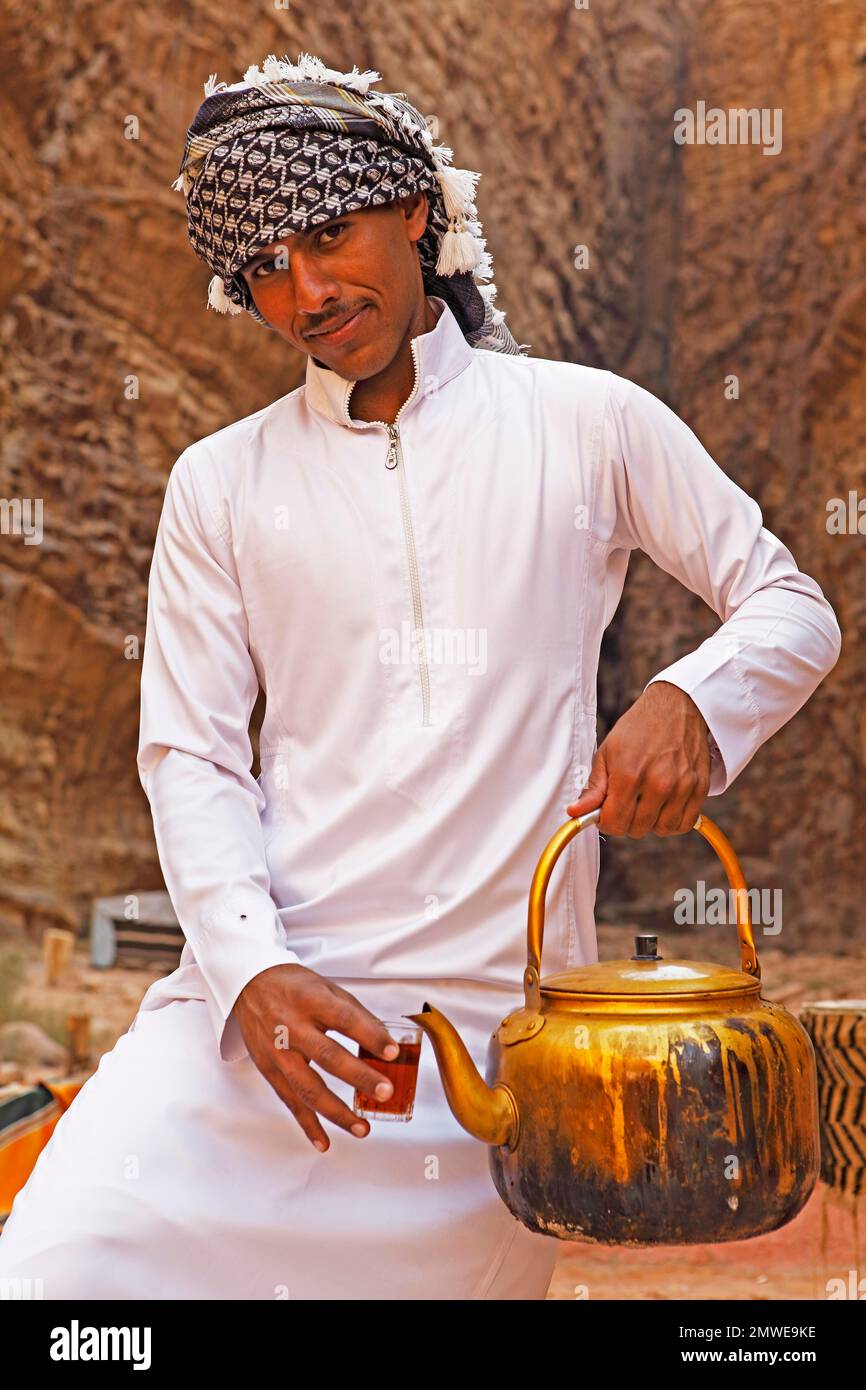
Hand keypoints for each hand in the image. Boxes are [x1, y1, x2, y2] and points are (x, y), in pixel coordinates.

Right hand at [233, 963, 399, 1151]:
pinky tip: (324, 1141)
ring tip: (362, 1127)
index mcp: (311, 1001)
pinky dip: (308, 1125)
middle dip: (359, 1077)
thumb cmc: (292, 986)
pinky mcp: (269, 1071)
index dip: (370, 1036)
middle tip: (385, 1091)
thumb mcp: (326, 987)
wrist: (249, 986)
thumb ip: (355, 1014)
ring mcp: (278, 1053)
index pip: (345, 1020)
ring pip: (308, 1088)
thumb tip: (384, 1042)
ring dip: (337, 1112)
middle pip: (328, 1056)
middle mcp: (292, 1028)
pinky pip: (290, 1102)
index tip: (392, 1052)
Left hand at [566, 681, 711, 836]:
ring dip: (650, 822)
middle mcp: (658, 784)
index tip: (606, 813)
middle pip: (637, 829)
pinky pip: (684, 824)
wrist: (676, 706)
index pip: (614, 823)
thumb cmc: (639, 728)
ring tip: (646, 802)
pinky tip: (664, 806)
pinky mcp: (700, 788)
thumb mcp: (607, 752)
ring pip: (661, 830)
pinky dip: (672, 821)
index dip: (606, 822)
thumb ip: (594, 787)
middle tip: (626, 803)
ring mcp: (682, 787)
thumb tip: (575, 812)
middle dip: (626, 821)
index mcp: (629, 774)